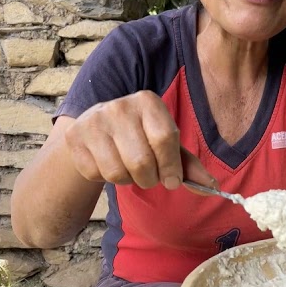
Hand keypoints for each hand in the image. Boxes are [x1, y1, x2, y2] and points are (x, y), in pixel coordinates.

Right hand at [65, 91, 213, 189]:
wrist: (94, 129)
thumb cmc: (138, 137)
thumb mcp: (165, 144)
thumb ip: (187, 164)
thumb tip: (211, 185)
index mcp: (147, 101)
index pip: (165, 139)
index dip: (171, 167)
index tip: (172, 179)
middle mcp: (119, 106)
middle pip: (142, 161)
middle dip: (149, 178)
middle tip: (148, 175)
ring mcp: (94, 121)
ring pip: (117, 172)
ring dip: (127, 180)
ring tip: (127, 167)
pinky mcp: (74, 137)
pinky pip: (97, 174)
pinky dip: (105, 178)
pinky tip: (106, 162)